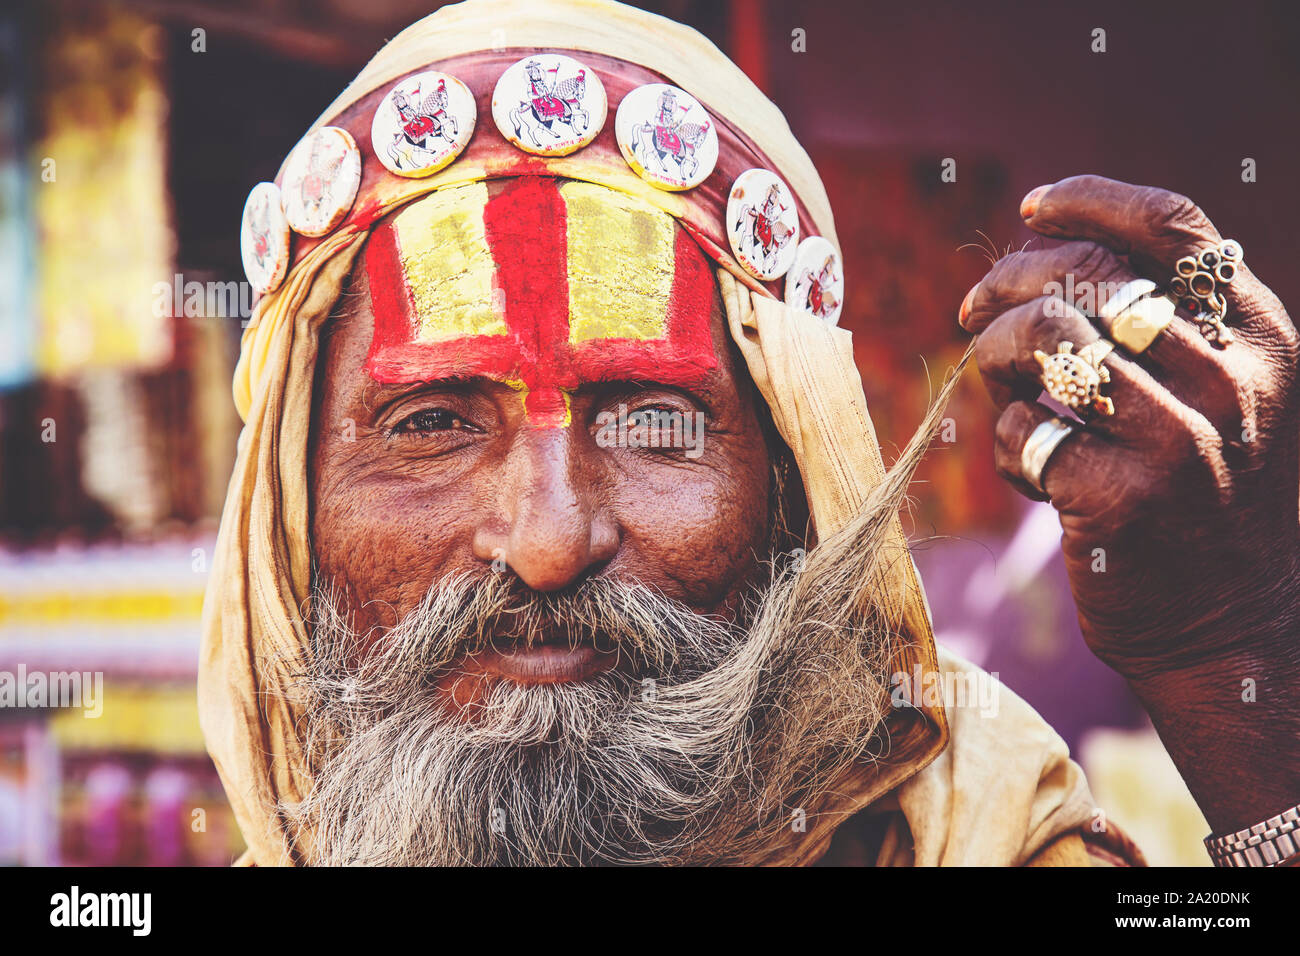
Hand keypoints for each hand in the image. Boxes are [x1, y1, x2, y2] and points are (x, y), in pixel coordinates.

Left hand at [960, 175, 1299, 831]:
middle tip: (970, 309)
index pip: (1172, 225)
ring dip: (993, 354)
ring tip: (997, 387)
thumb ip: (1156, 329)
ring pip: (1045, 334)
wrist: (1226, 627)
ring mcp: (1183, 438)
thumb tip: (1038, 259)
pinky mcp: (1126, 496)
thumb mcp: (1213, 399)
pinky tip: (1032, 472)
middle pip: (1090, 273)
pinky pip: (1021, 429)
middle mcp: (1231, 377)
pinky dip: (1005, 443)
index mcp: (1259, 337)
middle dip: (1007, 278)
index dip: (1088, 201)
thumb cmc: (1198, 500)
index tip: (1031, 206)